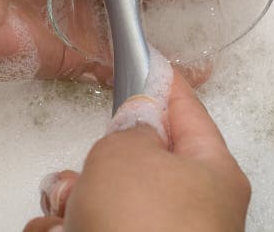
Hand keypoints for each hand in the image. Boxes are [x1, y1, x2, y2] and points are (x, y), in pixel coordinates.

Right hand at [23, 71, 250, 231]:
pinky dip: (62, 231)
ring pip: (99, 202)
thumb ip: (130, 125)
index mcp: (211, 175)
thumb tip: (137, 119)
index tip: (151, 59)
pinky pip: (79, 231)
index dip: (164, 82)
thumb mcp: (130, 155)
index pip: (187, 111)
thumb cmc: (145, 231)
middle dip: (98, 165)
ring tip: (68, 214)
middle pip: (135, 164)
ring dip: (71, 202)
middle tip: (88, 173)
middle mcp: (188, 212)